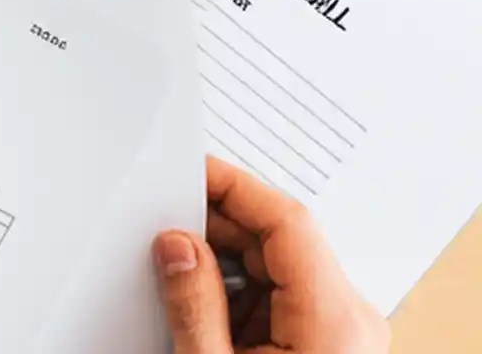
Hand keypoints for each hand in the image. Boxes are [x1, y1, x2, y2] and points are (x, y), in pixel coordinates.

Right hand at [153, 156, 389, 353]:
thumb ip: (193, 306)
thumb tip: (177, 247)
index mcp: (335, 319)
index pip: (287, 222)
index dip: (236, 187)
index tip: (194, 173)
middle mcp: (347, 318)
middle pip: (276, 241)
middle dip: (215, 232)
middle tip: (163, 232)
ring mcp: (337, 330)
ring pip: (270, 266)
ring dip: (220, 268)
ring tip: (176, 287)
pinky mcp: (321, 342)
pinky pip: (272, 295)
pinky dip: (231, 295)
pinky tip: (199, 314)